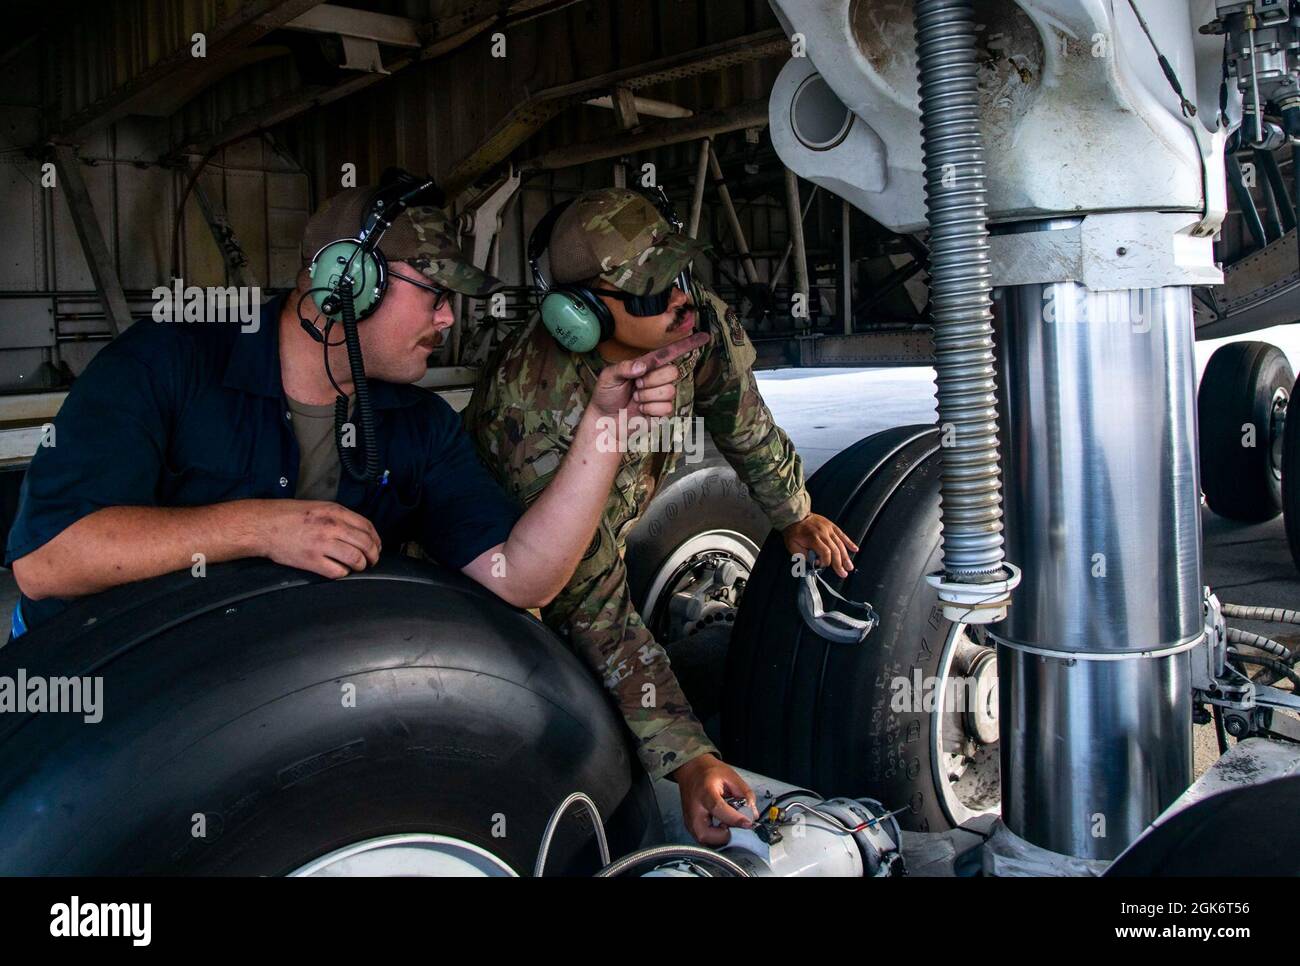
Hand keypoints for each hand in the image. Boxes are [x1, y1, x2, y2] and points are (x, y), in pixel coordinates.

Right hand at [248, 499, 381, 578]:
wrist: (262, 525)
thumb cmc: (287, 515)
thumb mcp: (318, 507)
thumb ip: (338, 516)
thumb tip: (358, 530)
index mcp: (335, 511)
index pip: (367, 527)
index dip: (376, 539)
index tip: (376, 546)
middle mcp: (332, 526)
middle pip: (366, 544)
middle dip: (373, 555)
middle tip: (371, 560)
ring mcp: (322, 544)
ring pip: (356, 559)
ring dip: (361, 566)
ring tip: (358, 567)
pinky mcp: (311, 560)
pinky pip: (338, 572)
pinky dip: (343, 573)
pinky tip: (340, 570)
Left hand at [589, 331, 710, 419]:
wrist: (605, 420)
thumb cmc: (606, 396)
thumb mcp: (608, 376)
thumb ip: (624, 367)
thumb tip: (642, 366)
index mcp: (648, 365)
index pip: (670, 353)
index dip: (688, 344)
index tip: (705, 336)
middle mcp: (657, 378)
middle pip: (672, 372)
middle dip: (651, 380)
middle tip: (636, 386)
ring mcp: (661, 395)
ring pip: (669, 391)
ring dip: (648, 397)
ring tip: (636, 399)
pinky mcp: (662, 411)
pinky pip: (666, 408)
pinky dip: (650, 410)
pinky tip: (641, 410)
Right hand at [671, 753, 755, 845]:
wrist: (691, 769)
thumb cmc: (709, 772)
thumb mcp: (731, 776)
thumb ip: (745, 794)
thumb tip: (753, 814)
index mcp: (705, 792)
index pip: (718, 808)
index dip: (734, 818)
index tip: (748, 823)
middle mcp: (694, 808)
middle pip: (705, 833)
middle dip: (723, 836)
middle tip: (734, 827)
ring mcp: (690, 819)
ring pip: (703, 840)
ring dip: (719, 838)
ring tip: (727, 825)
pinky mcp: (690, 825)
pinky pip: (703, 838)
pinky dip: (714, 837)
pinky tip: (721, 826)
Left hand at [784, 512, 857, 578]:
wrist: (795, 516)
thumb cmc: (793, 532)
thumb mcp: (792, 546)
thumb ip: (803, 556)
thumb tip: (814, 562)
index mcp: (813, 539)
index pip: (825, 553)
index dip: (825, 562)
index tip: (821, 566)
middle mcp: (823, 534)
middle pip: (835, 550)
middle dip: (840, 564)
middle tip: (843, 574)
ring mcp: (829, 529)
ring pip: (840, 544)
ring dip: (846, 556)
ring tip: (850, 566)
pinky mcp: (832, 526)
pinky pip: (842, 534)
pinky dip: (849, 542)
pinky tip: (855, 549)